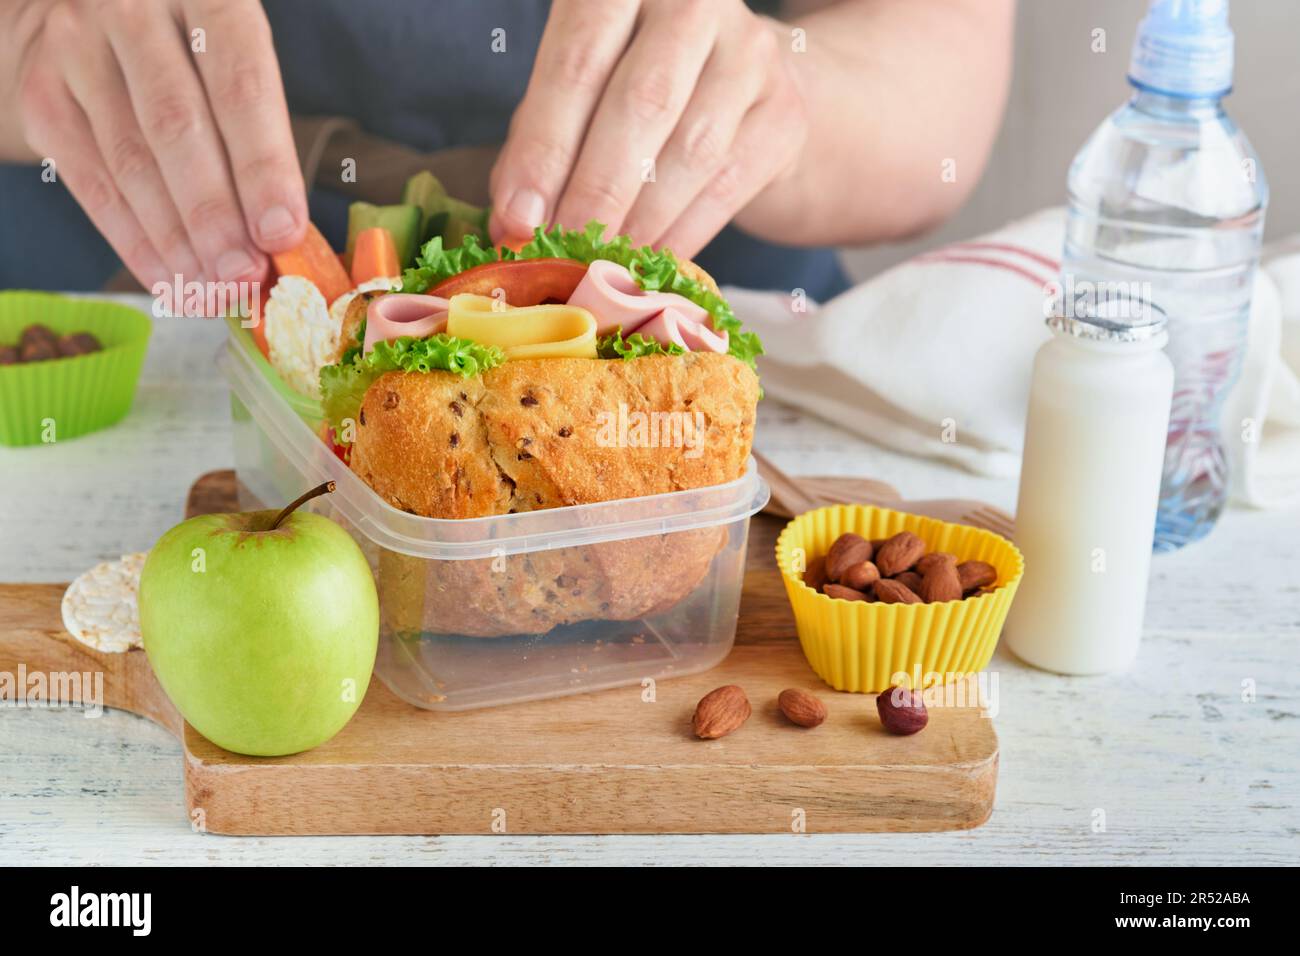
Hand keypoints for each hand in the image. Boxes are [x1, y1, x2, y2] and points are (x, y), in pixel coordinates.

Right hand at [14, 0, 306, 288]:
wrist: (96, 5)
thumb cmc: (195, 46)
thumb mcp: (238, 56)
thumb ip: (260, 132)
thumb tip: (281, 234)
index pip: (241, 88)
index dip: (264, 168)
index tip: (282, 233)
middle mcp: (132, 11)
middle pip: (177, 129)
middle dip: (216, 217)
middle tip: (246, 276)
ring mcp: (77, 49)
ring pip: (131, 162)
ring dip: (178, 240)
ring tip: (216, 290)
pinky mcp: (43, 96)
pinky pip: (92, 183)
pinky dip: (135, 242)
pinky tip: (171, 279)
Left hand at [489, 0, 806, 258]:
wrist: (742, 82)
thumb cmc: (634, 84)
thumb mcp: (579, 88)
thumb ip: (541, 136)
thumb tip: (516, 217)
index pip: (578, 61)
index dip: (544, 148)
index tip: (517, 219)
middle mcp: (695, 1)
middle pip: (641, 103)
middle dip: (594, 190)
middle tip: (561, 251)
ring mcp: (750, 53)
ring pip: (690, 151)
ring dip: (639, 221)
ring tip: (601, 264)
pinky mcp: (784, 112)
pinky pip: (726, 186)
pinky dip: (681, 234)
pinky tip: (650, 261)